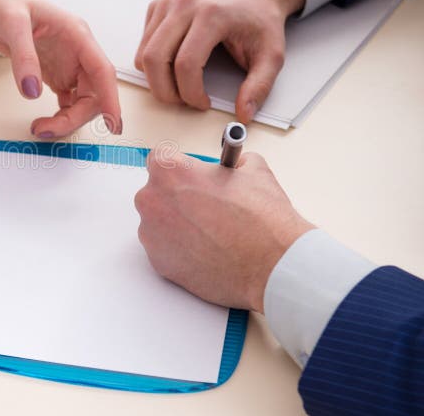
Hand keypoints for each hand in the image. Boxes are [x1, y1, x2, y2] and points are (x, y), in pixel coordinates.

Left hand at [0, 0, 121, 137]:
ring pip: (82, 101)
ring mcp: (68, 64)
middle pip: (93, 93)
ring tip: (40, 128)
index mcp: (76, 35)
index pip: (102, 71)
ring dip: (67, 120)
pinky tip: (44, 121)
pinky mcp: (56, 74)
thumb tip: (31, 91)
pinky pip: (68, 101)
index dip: (111, 99)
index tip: (112, 125)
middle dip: (75, 117)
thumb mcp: (12, 23)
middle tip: (45, 130)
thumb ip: (23, 57)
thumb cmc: (4, 0)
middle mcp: (78, 52)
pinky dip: (61, 116)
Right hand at [134, 0, 305, 122]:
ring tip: (180, 85)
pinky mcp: (157, 7)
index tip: (204, 102)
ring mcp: (167, 4)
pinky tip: (174, 64)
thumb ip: (260, 86)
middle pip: (155, 60)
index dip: (191, 93)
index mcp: (212, 15)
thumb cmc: (259, 18)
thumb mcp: (272, 54)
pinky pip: (143, 46)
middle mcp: (184, 6)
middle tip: (184, 101)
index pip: (186, 64)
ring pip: (144, 55)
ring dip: (157, 80)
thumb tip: (244, 114)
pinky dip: (153, 64)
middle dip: (166, 92)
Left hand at [134, 149, 313, 311]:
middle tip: (205, 206)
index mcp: (169, 170)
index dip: (180, 167)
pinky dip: (180, 249)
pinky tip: (207, 250)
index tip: (191, 175)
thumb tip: (231, 166)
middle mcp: (152, 199)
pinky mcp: (158, 262)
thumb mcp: (253, 169)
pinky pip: (164, 248)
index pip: (161, 158)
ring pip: (159, 222)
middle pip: (157, 191)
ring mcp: (151, 233)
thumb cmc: (262, 218)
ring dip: (178, 224)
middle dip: (178, 196)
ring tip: (211, 232)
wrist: (272, 265)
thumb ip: (232, 162)